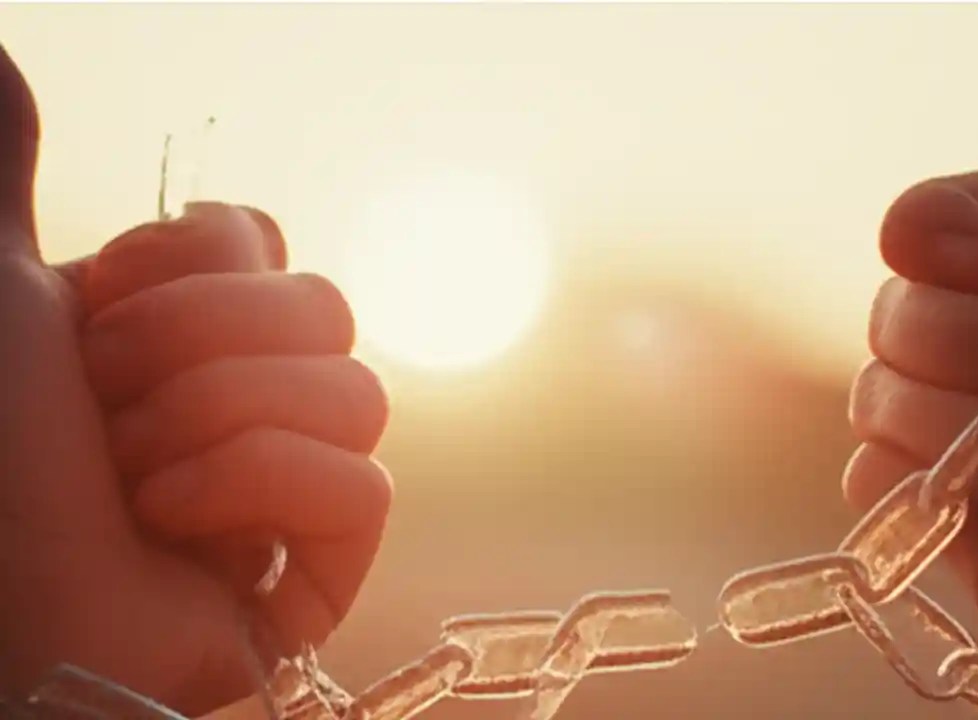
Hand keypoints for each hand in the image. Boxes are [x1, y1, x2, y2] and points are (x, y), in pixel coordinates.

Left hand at [0, 48, 389, 715]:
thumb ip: (8, 169)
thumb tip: (5, 55)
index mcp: (175, 331)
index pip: (264, 242)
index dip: (193, 263)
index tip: (95, 311)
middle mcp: (243, 398)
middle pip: (326, 308)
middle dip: (201, 346)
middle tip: (106, 401)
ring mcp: (289, 483)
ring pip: (361, 393)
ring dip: (220, 423)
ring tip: (132, 481)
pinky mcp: (321, 567)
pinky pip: (368, 491)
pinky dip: (261, 489)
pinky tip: (175, 527)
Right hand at [846, 60, 977, 719]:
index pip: (966, 218)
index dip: (936, 223)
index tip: (953, 251)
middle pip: (903, 303)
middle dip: (945, 332)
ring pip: (876, 388)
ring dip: (931, 410)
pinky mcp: (969, 527)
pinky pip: (873, 479)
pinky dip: (898, 479)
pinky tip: (956, 491)